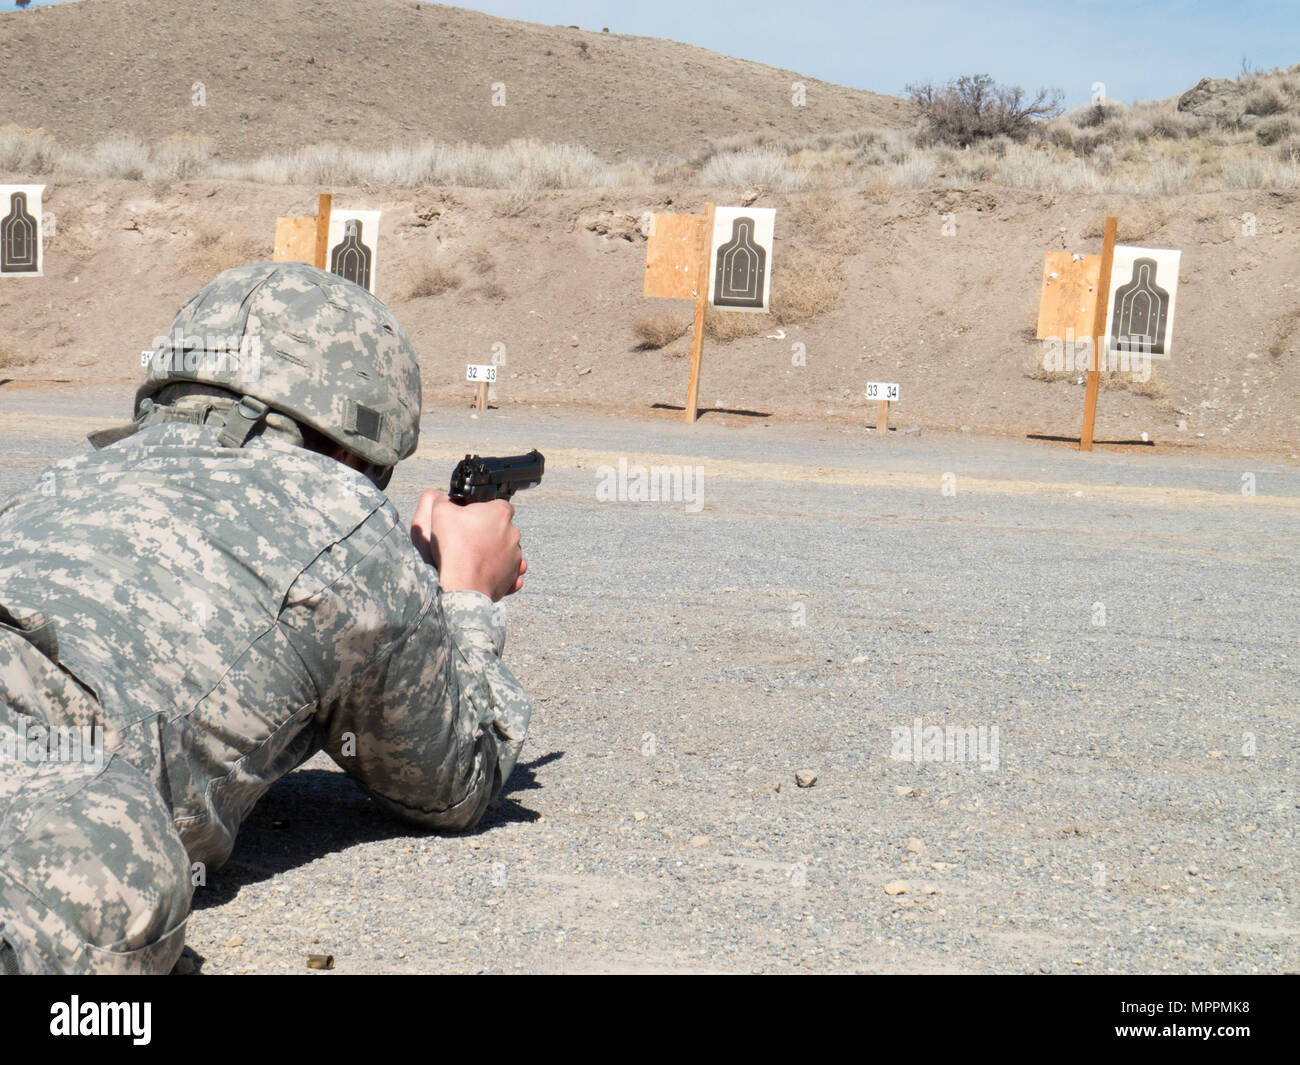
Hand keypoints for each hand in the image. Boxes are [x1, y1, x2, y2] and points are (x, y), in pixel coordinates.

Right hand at [411, 490, 526, 600]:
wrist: (462, 585)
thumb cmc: (453, 547)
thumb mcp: (441, 512)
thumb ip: (445, 501)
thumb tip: (446, 500)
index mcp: (500, 512)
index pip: (497, 505)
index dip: (482, 511)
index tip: (470, 520)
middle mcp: (513, 532)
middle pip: (501, 527)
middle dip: (487, 532)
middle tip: (468, 539)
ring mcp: (515, 555)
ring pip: (504, 549)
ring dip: (492, 551)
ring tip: (472, 557)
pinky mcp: (512, 574)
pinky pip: (506, 569)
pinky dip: (495, 570)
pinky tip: (481, 571)